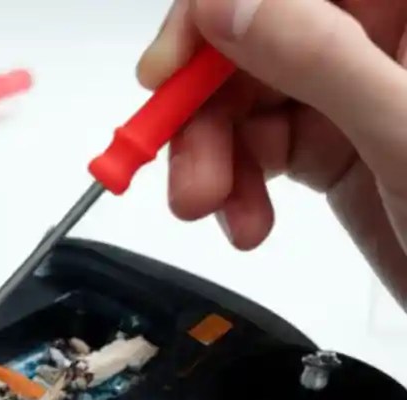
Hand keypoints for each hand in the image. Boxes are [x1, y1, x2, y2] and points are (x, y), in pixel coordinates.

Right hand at [137, 0, 406, 307]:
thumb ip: (319, 57)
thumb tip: (228, 4)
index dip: (220, 9)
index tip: (172, 66)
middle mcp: (392, 39)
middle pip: (258, 34)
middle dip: (205, 103)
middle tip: (178, 164)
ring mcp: (364, 93)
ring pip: (247, 94)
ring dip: (210, 154)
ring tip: (208, 207)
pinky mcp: (344, 147)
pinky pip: (260, 145)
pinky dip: (236, 185)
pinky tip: (245, 220)